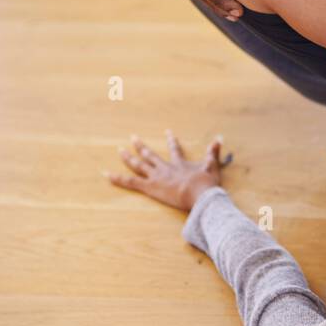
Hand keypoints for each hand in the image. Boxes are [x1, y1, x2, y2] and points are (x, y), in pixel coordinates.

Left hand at [106, 131, 227, 211]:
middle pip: (150, 155)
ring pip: (138, 165)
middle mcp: (165, 168)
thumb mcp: (212, 167)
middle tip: (133, 137)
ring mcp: (156, 177)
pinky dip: (118, 178)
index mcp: (179, 164)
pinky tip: (106, 174)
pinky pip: (131, 182)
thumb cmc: (206, 184)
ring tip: (119, 150)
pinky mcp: (150, 187)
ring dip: (128, 157)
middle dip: (141, 146)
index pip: (174, 150)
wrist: (199, 194)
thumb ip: (214, 152)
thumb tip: (220, 138)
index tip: (168, 132)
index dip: (171, 140)